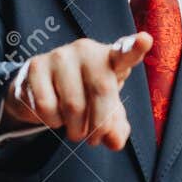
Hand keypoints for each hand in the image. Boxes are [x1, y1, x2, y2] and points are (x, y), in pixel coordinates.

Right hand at [1, 32, 152, 149]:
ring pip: (72, 105)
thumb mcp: (104, 111)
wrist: (42, 88)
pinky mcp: (36, 66)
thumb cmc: (83, 96)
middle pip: (101, 91)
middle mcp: (86, 50)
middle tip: (93, 140)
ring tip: (73, 127)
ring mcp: (59, 56)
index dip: (135, 47)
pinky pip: (47, 107)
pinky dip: (51, 122)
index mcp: (109, 58)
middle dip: (99, 125)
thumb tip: (115, 141)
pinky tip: (53, 115)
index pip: (125, 53)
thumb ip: (115, 126)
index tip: (145, 40)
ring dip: (74, 128)